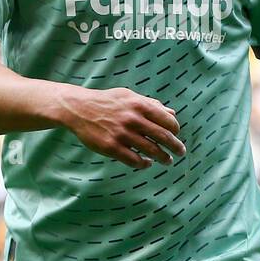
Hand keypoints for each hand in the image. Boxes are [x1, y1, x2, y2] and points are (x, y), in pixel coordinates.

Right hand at [62, 87, 185, 169]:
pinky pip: (134, 160)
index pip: (167, 121)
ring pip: (151, 151)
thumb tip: (172, 113)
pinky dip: (144, 164)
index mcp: (139, 105)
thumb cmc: (107, 102)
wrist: (79, 109)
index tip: (176, 135)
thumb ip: (151, 105)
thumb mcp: (129, 97)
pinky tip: (147, 163)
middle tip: (180, 152)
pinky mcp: (111, 147)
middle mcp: (133, 119)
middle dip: (175, 147)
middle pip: (163, 137)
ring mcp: (122, 134)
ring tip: (167, 161)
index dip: (175, 130)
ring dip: (163, 158)